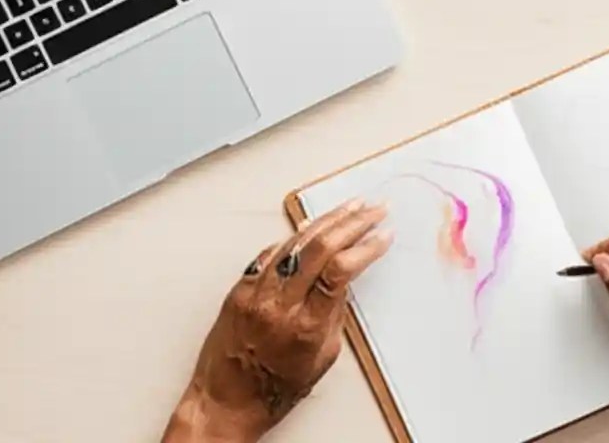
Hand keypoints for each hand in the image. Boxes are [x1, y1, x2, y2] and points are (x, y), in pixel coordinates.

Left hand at [163, 201, 392, 442]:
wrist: (225, 401)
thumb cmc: (274, 389)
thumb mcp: (322, 358)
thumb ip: (335, 314)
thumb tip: (345, 280)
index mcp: (305, 325)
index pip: (341, 269)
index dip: (366, 246)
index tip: (383, 235)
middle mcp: (279, 304)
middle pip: (321, 246)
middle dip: (353, 222)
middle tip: (374, 209)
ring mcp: (256, 292)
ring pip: (295, 241)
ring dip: (327, 220)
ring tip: (349, 207)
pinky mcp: (240, 288)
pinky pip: (270, 252)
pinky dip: (295, 237)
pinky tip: (311, 227)